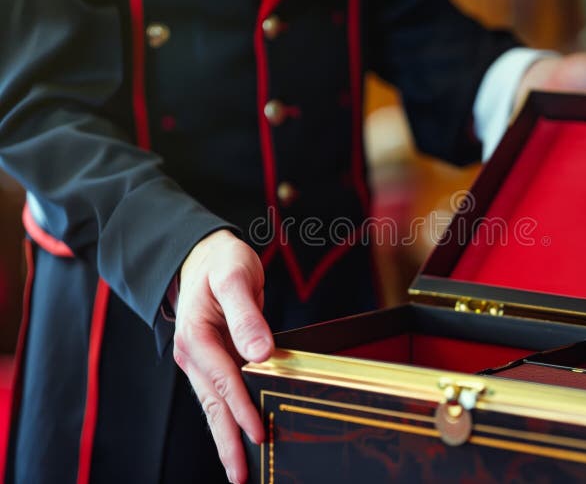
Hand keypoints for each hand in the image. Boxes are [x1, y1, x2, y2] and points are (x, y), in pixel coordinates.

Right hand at [172, 229, 270, 483]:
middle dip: (227, 443)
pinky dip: (228, 418)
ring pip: (213, 406)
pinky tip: (238, 437)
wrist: (203, 255)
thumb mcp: (234, 277)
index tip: (258, 435)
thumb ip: (247, 315)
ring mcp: (200, 361)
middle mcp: (193, 355)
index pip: (224, 380)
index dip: (242, 409)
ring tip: (239, 471)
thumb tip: (261, 353)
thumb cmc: (220, 262)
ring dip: (225, 438)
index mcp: (196, 336)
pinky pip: (219, 395)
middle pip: (212, 406)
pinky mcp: (210, 361)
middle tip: (242, 477)